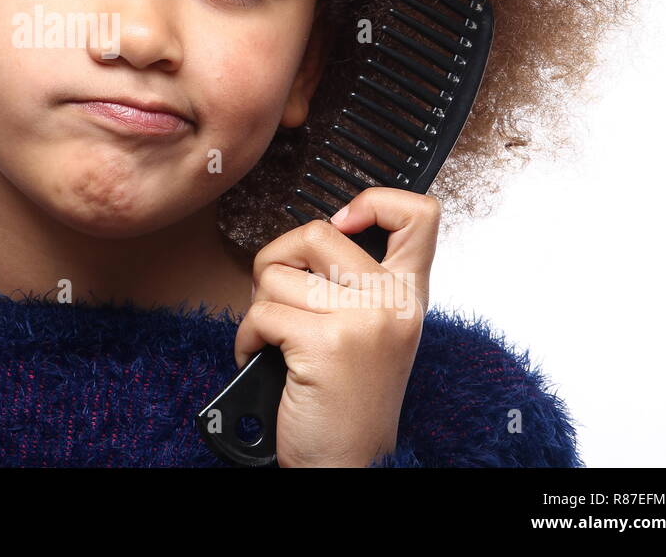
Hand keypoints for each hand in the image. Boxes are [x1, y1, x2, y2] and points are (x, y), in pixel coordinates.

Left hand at [233, 187, 438, 466]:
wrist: (346, 466)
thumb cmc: (346, 400)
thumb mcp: (373, 333)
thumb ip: (356, 283)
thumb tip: (310, 236)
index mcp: (408, 295)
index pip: (419, 214)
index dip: (375, 200)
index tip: (344, 222)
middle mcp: (394, 304)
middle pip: (316, 233)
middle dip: (279, 261)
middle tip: (282, 300)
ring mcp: (363, 321)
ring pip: (277, 275)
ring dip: (260, 307)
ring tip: (278, 340)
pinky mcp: (326, 344)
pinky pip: (260, 313)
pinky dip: (246, 338)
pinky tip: (263, 358)